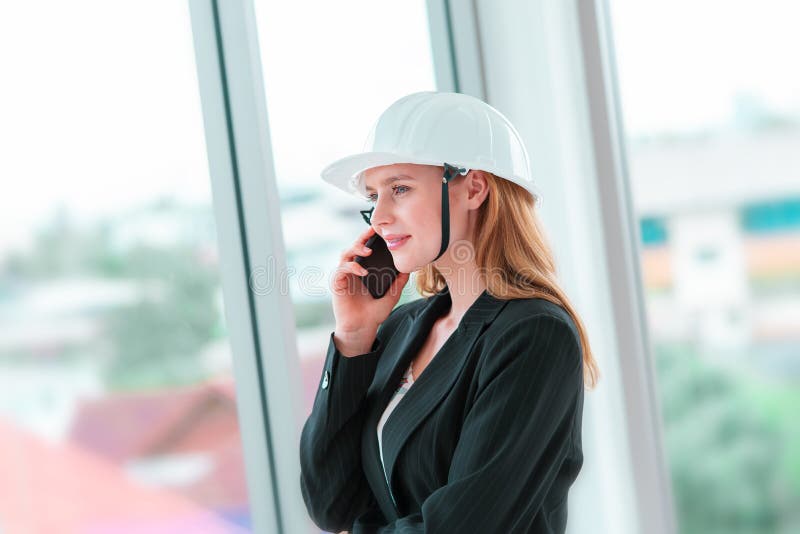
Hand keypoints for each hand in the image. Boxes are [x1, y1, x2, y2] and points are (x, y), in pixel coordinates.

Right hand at [331, 226, 409, 342]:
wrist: (362, 329)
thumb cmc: (373, 314)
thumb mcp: (391, 296)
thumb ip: (398, 283)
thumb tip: (409, 269)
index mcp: (364, 270)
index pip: (365, 249)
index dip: (370, 238)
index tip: (379, 230)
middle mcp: (353, 270)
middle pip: (354, 247)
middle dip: (362, 237)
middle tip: (372, 231)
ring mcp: (344, 276)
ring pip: (345, 254)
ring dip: (355, 249)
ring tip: (367, 252)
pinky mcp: (337, 284)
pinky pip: (341, 269)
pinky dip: (351, 267)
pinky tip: (362, 271)